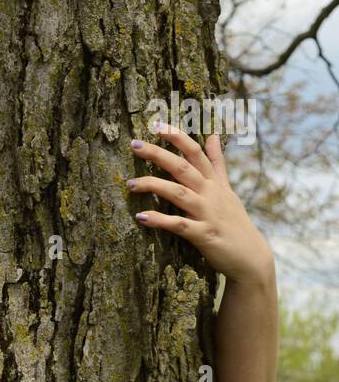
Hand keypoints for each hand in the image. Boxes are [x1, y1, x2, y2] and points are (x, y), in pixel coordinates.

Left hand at [128, 125, 273, 283]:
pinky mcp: (203, 236)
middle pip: (183, 168)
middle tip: (135, 144)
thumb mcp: (227, 190)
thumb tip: (214, 135)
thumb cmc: (234, 223)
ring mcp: (207, 214)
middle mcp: (211, 194)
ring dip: (153, 186)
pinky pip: (179, 225)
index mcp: (214, 183)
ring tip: (131, 184)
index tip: (157, 125)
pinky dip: (160, 220)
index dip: (177, 137)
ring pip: (179, 193)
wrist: (250, 257)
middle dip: (159, 154)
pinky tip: (141, 216)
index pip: (195, 153)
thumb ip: (217, 164)